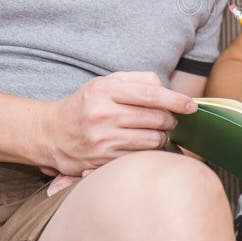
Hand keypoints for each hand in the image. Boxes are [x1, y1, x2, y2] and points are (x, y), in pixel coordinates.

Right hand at [40, 71, 195, 175]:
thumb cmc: (86, 105)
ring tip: (157, 132)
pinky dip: (148, 151)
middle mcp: (103, 114)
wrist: (50, 134)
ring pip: (151, 140)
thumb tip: (166, 88)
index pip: (150, 94)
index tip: (191, 106)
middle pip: (155, 118)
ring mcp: (102, 139)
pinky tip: (142, 145)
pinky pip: (139, 156)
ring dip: (162, 137)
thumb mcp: (105, 83)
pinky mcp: (102, 160)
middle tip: (170, 120)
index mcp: (105, 90)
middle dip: (170, 119)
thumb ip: (137, 80)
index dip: (176, 100)